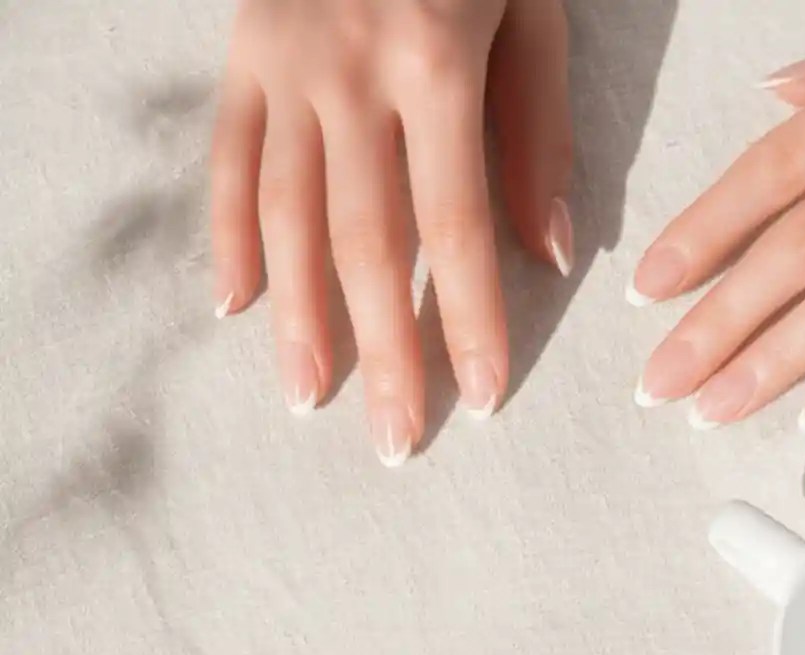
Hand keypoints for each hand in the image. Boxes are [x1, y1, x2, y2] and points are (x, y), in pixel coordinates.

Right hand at [211, 0, 572, 464]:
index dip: (470, 317)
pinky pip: (228, 158)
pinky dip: (230, 233)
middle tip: (397, 437)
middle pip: (366, 240)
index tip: (484, 396)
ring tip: (310, 398)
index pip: (458, 224)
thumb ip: (538, 134)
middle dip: (385, 348)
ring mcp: (283, 64)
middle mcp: (348, 72)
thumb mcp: (534, 13)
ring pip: (287, 214)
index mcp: (436, 61)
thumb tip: (549, 253)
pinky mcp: (241, 55)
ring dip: (298, 317)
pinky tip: (238, 304)